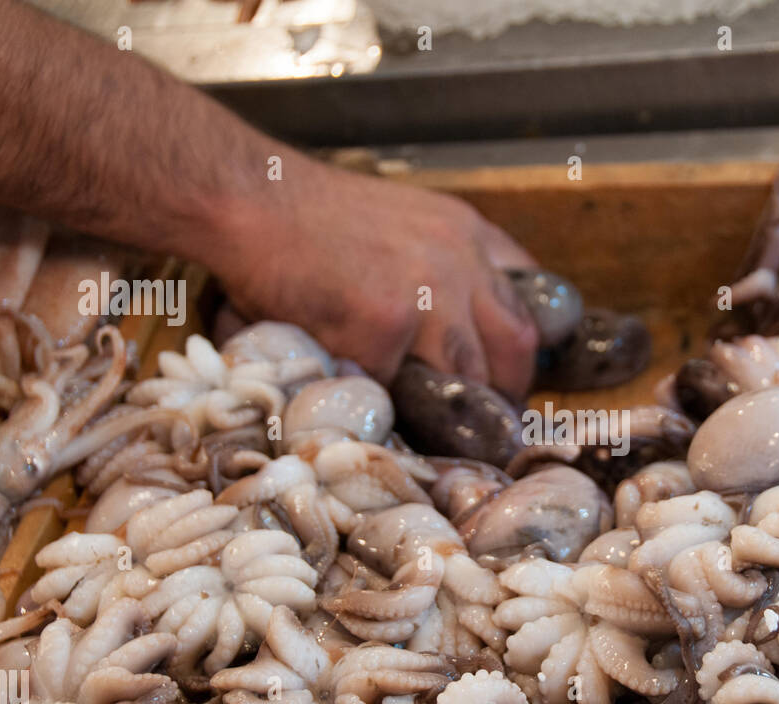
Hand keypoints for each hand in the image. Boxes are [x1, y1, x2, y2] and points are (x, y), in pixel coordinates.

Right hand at [213, 159, 538, 399]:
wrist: (250, 197)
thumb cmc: (311, 217)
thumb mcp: (404, 222)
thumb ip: (442, 265)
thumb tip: (464, 331)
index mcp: (467, 233)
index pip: (528, 297)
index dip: (524, 347)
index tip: (511, 377)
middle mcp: (460, 260)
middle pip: (516, 345)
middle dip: (505, 391)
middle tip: (486, 422)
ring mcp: (426, 292)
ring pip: (464, 377)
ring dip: (449, 411)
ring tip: (434, 431)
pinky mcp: (385, 323)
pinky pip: (395, 386)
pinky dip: (379, 399)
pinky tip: (361, 395)